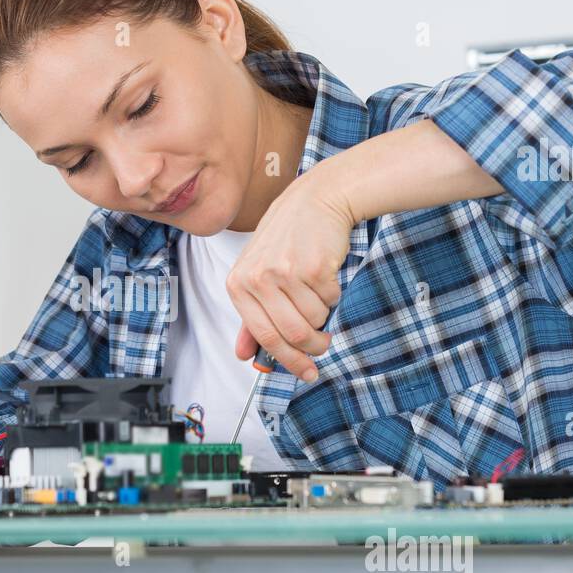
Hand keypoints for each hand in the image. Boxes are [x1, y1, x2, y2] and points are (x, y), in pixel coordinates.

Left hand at [226, 160, 356, 381]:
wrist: (315, 199)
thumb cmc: (287, 239)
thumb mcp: (257, 272)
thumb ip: (251, 315)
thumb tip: (243, 355)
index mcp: (238, 285)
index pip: (265, 336)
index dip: (288, 361)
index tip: (306, 372)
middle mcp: (257, 279)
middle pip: (292, 334)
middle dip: (313, 347)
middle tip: (324, 345)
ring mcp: (284, 272)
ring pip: (314, 319)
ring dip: (324, 314)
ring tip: (319, 292)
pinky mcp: (312, 267)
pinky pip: (331, 300)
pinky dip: (334, 294)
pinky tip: (326, 274)